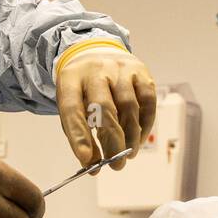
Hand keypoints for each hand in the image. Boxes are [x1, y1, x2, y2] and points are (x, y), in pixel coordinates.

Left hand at [56, 47, 156, 169]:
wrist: (96, 52)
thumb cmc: (82, 88)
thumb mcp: (71, 103)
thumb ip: (79, 131)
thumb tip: (92, 164)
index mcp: (71, 78)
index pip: (72, 108)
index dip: (79, 136)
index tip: (87, 161)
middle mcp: (96, 70)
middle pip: (104, 108)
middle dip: (111, 141)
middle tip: (116, 165)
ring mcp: (120, 68)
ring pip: (128, 106)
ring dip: (130, 136)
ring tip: (128, 154)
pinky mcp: (141, 72)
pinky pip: (147, 101)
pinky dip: (145, 124)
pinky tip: (139, 139)